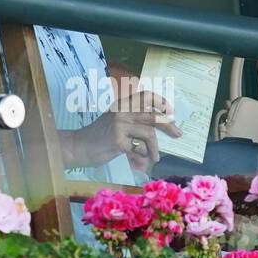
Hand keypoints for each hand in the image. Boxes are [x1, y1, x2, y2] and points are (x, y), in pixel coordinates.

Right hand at [65, 87, 183, 171]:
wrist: (78, 146)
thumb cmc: (98, 137)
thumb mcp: (115, 124)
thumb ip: (134, 125)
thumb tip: (159, 133)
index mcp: (121, 105)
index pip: (145, 96)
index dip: (160, 101)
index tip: (170, 111)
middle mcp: (121, 111)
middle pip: (152, 115)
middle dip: (169, 125)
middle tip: (178, 134)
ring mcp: (119, 125)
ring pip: (149, 133)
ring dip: (155, 148)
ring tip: (155, 157)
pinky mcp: (117, 140)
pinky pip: (139, 148)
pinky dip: (143, 156)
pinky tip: (141, 161)